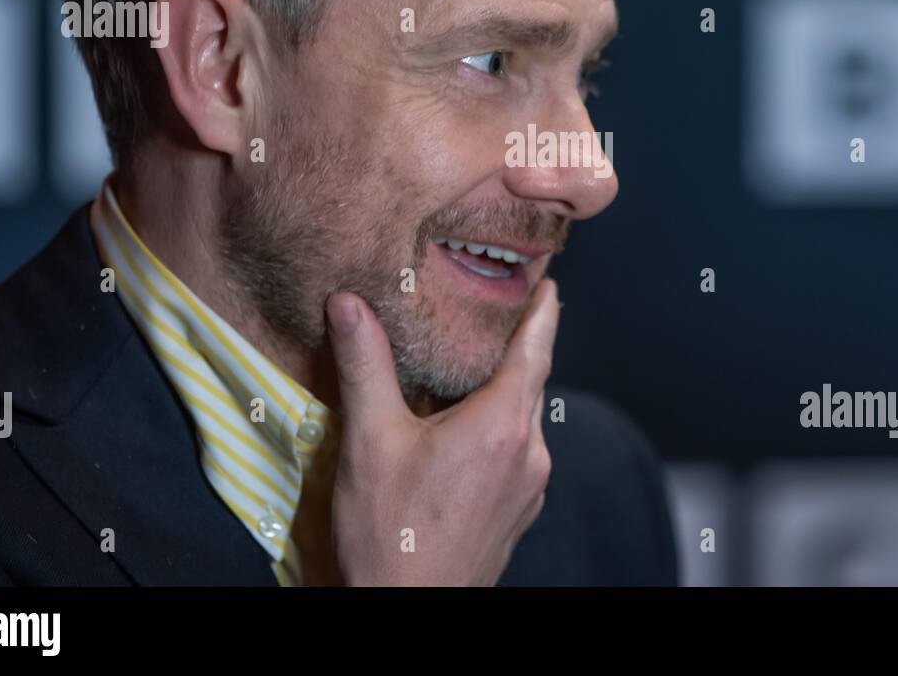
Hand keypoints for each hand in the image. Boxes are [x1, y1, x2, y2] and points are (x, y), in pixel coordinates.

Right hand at [326, 278, 557, 585]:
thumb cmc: (390, 536)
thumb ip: (364, 366)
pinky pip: (519, 451)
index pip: (536, 348)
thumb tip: (348, 305)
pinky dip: (499, 427)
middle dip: (520, 345)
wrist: (409, 614)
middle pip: (531, 380)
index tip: (549, 282)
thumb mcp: (369, 442)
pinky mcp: (521, 510)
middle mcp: (529, 452)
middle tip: (501, 311)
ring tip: (472, 369)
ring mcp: (530, 485)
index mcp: (501, 425)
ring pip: (524, 417)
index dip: (543, 310)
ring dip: (505, 390)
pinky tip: (463, 431)